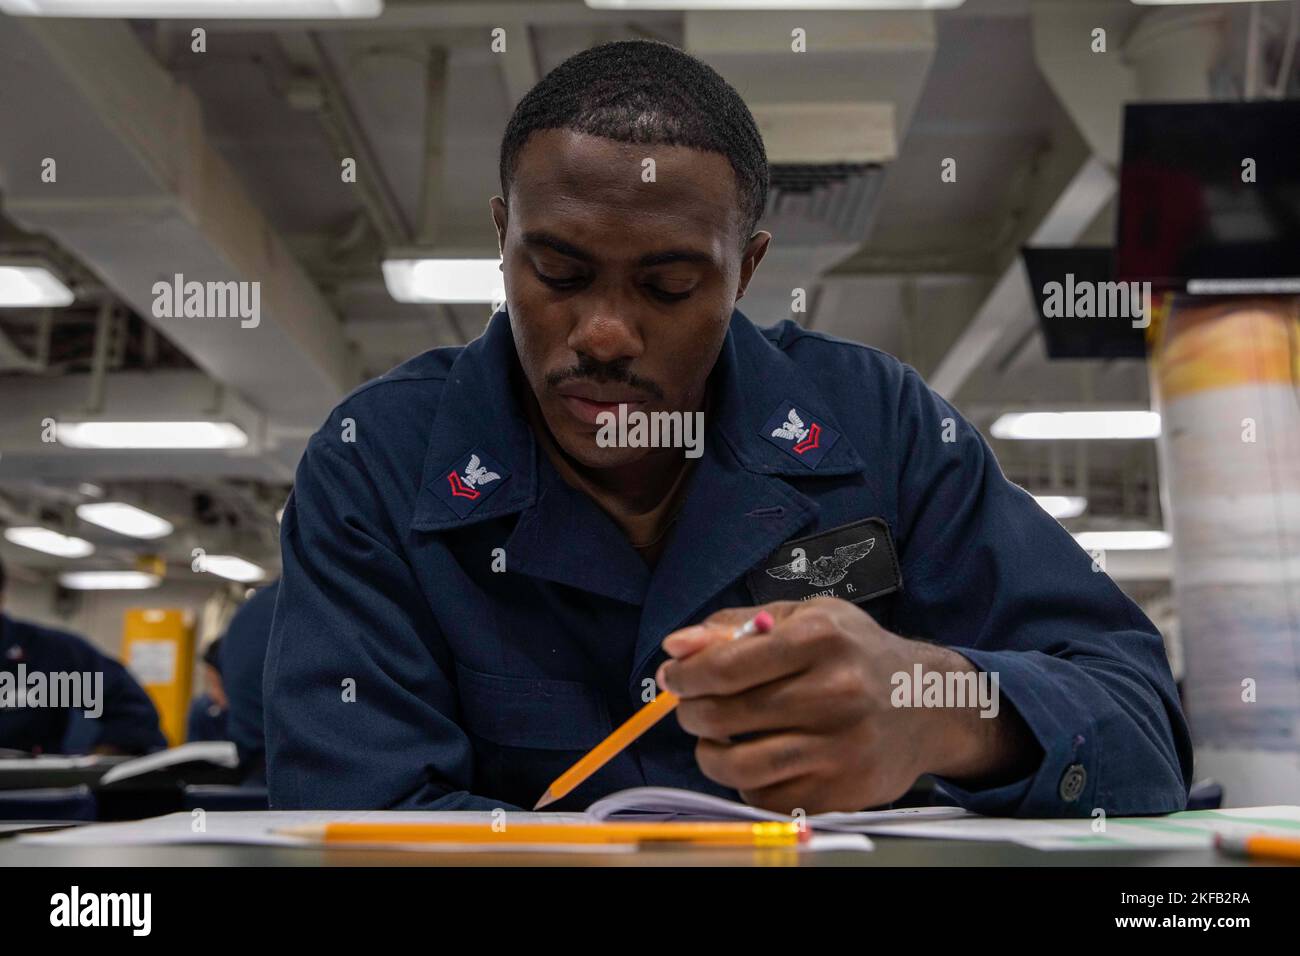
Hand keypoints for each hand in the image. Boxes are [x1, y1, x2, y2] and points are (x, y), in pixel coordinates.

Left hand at [656, 598, 1034, 814]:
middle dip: (691, 712)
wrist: (927, 704)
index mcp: (821, 637)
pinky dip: (745, 782)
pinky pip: (764, 797)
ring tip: (715, 739)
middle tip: (693, 707)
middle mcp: (835, 692)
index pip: (725, 666)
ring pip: (738, 765)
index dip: (685, 676)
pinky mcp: (843, 791)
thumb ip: (736, 626)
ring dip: (709, 754)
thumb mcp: (806, 617)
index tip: (672, 678)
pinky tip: (755, 760)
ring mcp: (841, 747)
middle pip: (724, 715)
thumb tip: (676, 646)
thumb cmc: (854, 652)